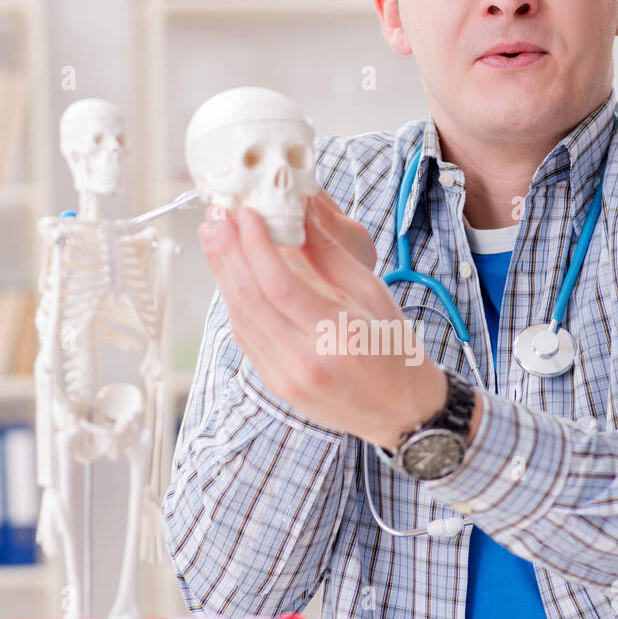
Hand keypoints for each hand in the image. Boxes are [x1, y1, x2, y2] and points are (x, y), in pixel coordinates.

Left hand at [198, 196, 447, 447]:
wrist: (401, 410)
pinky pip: (246, 338)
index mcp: (338, 335)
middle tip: (216, 216)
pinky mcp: (276, 386)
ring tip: (215, 237)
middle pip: (251, 300)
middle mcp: (306, 361)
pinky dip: (235, 302)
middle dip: (227, 252)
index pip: (279, 285)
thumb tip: (299, 208)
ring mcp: (286, 378)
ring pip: (241, 319)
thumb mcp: (373, 292)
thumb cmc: (394, 347)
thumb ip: (329, 252)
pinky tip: (231, 275)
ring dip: (224, 274)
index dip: (255, 245)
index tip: (244, 213)